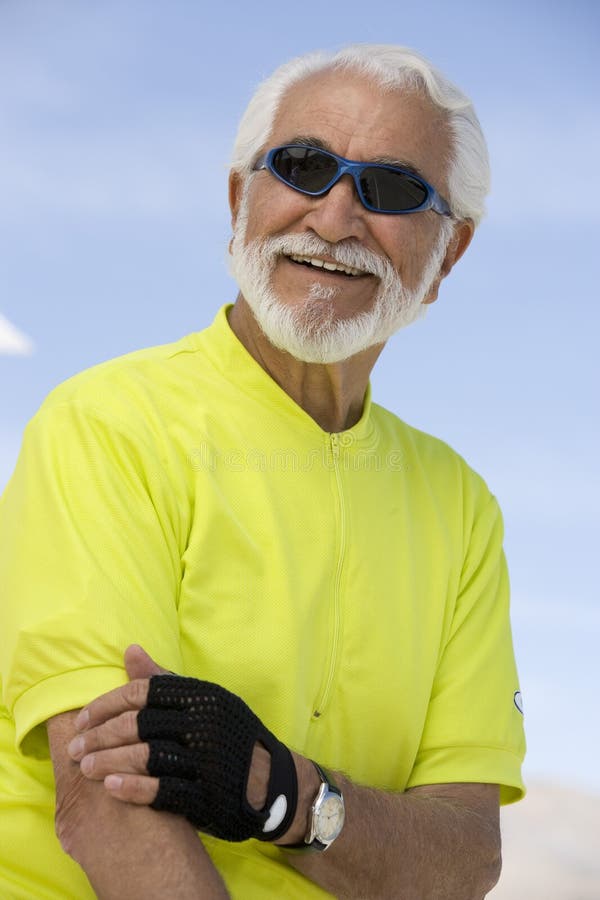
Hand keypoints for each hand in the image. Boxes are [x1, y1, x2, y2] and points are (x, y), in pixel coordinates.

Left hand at [68, 646, 298, 841]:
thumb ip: (163, 679)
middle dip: (100, 736)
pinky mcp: (209, 795)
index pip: (143, 692)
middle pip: (139, 724)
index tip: (82, 720)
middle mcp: (205, 724)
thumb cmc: (228, 735)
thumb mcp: (204, 701)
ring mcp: (208, 760)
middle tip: (74, 750)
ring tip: (85, 769)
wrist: (271, 780)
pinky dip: (134, 788)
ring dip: (110, 762)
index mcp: (201, 696)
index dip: (107, 705)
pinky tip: (111, 787)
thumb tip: (129, 650)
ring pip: (148, 756)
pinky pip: (164, 790)